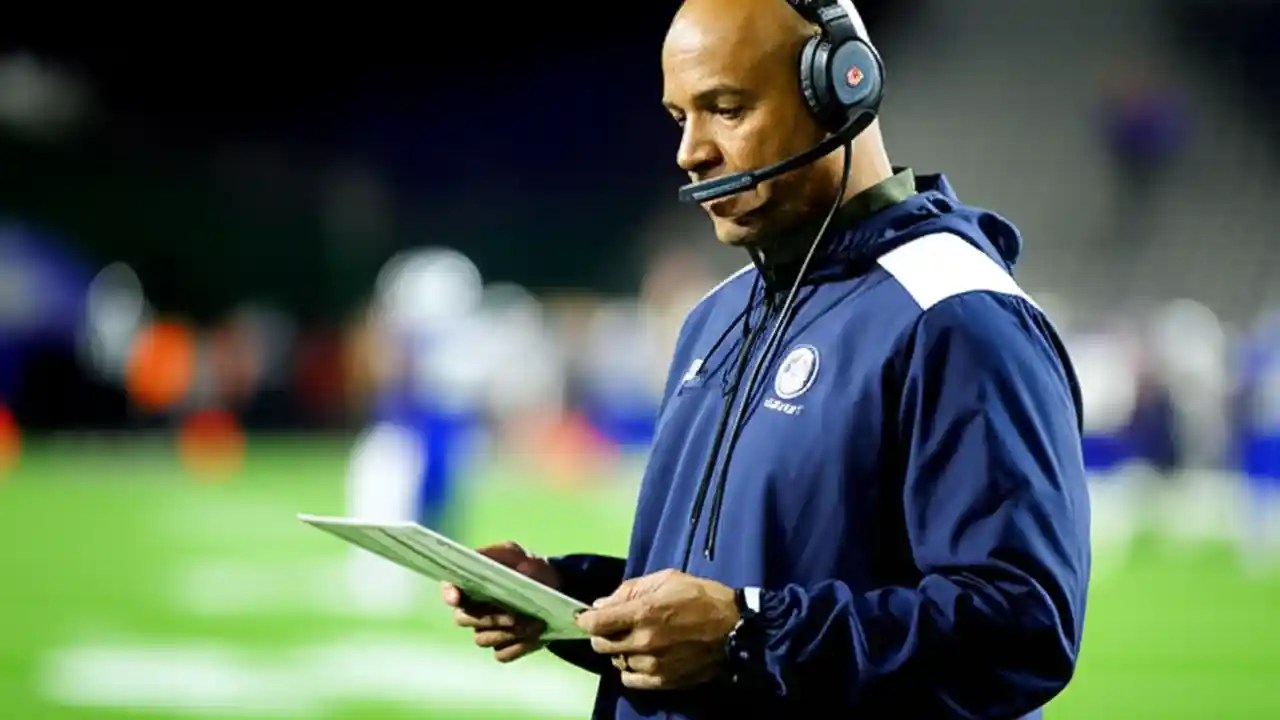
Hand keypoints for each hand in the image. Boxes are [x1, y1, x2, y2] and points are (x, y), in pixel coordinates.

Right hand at [441, 541, 559, 662]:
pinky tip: (536, 637)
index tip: (456, 597)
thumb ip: (512, 558)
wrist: (550, 588)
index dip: (448, 593)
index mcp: (470, 583)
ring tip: (535, 625)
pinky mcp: (502, 647)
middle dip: (489, 619)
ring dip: (507, 634)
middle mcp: (471, 610)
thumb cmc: (527, 566)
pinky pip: (502, 654)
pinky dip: (518, 647)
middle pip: (463, 619)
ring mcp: (485, 631)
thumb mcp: (519, 554)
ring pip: (482, 639)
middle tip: (515, 616)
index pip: (448, 588)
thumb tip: (520, 570)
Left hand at [575, 569, 738, 690]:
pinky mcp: (663, 681)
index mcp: (643, 613)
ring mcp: (653, 665)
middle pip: (601, 644)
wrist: (735, 628)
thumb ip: (630, 590)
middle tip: (615, 626)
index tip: (587, 616)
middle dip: (603, 633)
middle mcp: (643, 642)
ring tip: (635, 640)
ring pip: (616, 662)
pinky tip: (642, 658)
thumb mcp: (666, 579)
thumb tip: (601, 604)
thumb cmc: (701, 596)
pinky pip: (631, 680)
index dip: (586, 619)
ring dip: (620, 651)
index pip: (595, 623)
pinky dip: (631, 670)